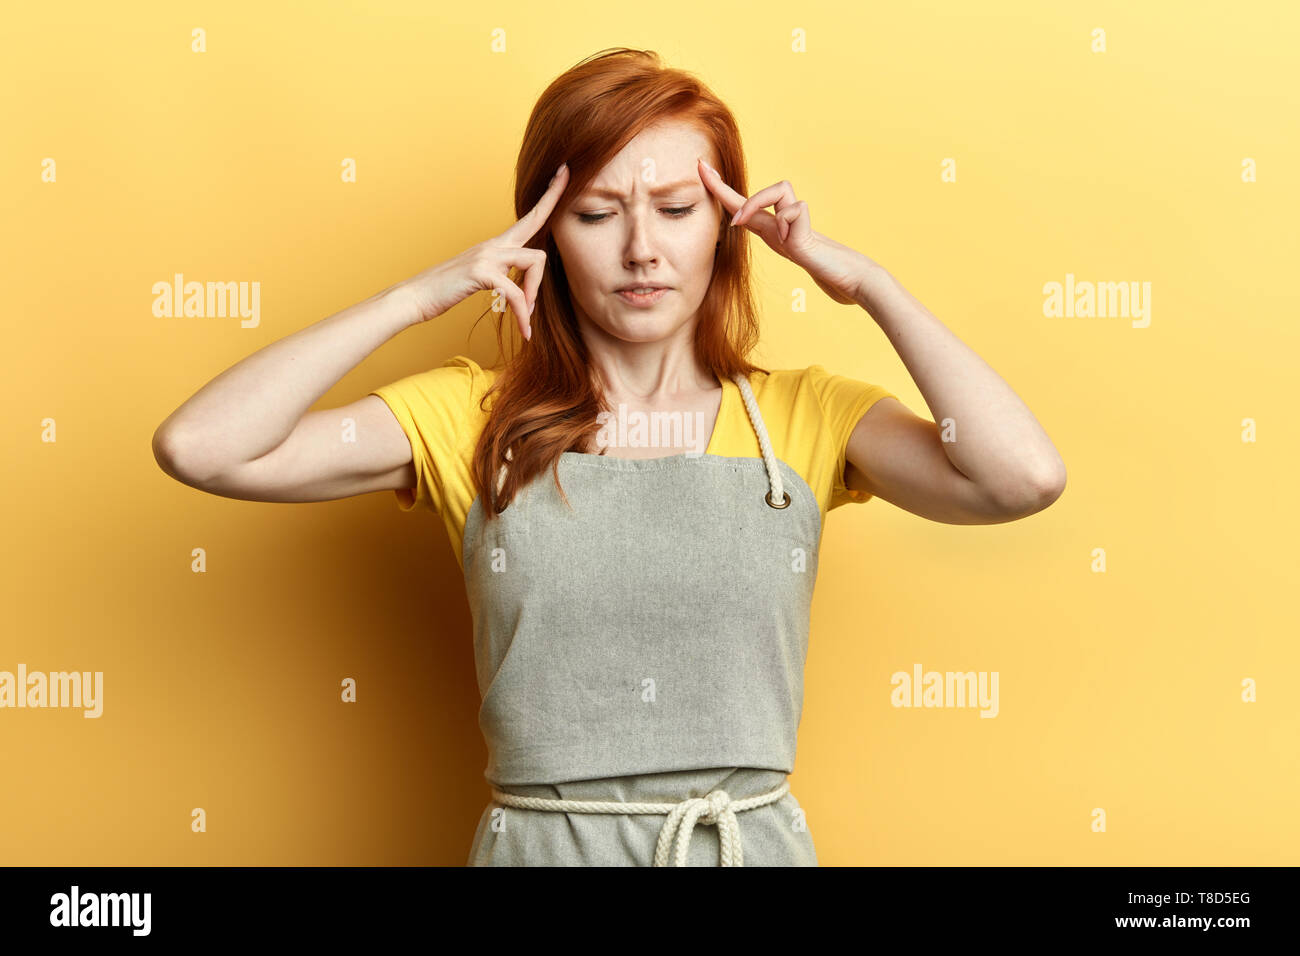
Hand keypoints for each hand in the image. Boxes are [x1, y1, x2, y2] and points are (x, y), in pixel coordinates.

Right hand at [399, 163, 570, 338]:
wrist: (413, 297)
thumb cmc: (443, 291)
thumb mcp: (478, 279)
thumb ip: (500, 275)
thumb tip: (517, 284)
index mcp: (494, 246)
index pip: (527, 217)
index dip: (547, 195)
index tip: (563, 171)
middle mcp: (493, 245)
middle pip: (534, 222)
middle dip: (552, 199)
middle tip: (567, 171)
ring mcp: (486, 255)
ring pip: (534, 261)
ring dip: (535, 294)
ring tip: (526, 317)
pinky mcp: (481, 273)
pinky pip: (515, 293)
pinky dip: (521, 315)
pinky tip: (524, 331)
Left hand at [698, 158, 869, 305]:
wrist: (849, 277)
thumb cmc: (823, 268)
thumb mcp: (792, 253)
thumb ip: (778, 239)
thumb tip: (750, 224)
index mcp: (772, 228)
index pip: (742, 205)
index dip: (721, 189)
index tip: (701, 168)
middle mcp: (781, 218)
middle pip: (753, 194)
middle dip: (723, 187)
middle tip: (702, 168)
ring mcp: (794, 219)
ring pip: (779, 189)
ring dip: (769, 208)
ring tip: (781, 236)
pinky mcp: (804, 224)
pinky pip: (791, 211)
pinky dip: (791, 225)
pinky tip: (798, 241)